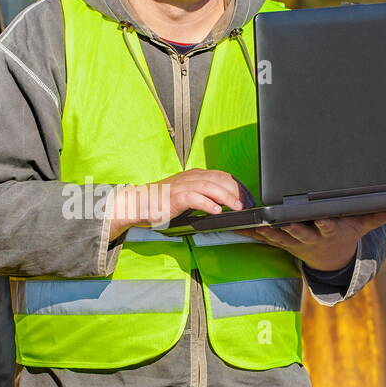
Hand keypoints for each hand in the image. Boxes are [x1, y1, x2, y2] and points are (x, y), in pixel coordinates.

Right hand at [107, 170, 248, 237]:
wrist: (138, 203)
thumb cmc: (161, 202)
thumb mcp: (185, 195)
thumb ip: (202, 196)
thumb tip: (221, 204)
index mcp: (194, 175)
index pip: (222, 176)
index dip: (237, 186)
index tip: (247, 197)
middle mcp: (190, 177)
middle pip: (219, 179)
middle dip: (236, 191)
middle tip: (247, 204)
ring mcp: (182, 186)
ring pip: (210, 187)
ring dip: (226, 197)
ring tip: (237, 207)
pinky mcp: (175, 197)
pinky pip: (195, 198)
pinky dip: (207, 203)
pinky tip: (216, 211)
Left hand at [236, 210, 385, 270]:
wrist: (330, 259)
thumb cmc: (345, 234)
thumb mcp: (361, 225)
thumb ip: (374, 216)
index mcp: (329, 231)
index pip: (326, 226)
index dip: (323, 222)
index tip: (319, 216)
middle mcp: (310, 238)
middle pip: (299, 231)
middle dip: (289, 226)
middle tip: (279, 220)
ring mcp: (294, 242)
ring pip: (278, 235)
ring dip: (264, 230)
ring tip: (252, 222)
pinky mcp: (282, 242)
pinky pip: (264, 237)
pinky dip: (251, 232)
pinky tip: (237, 226)